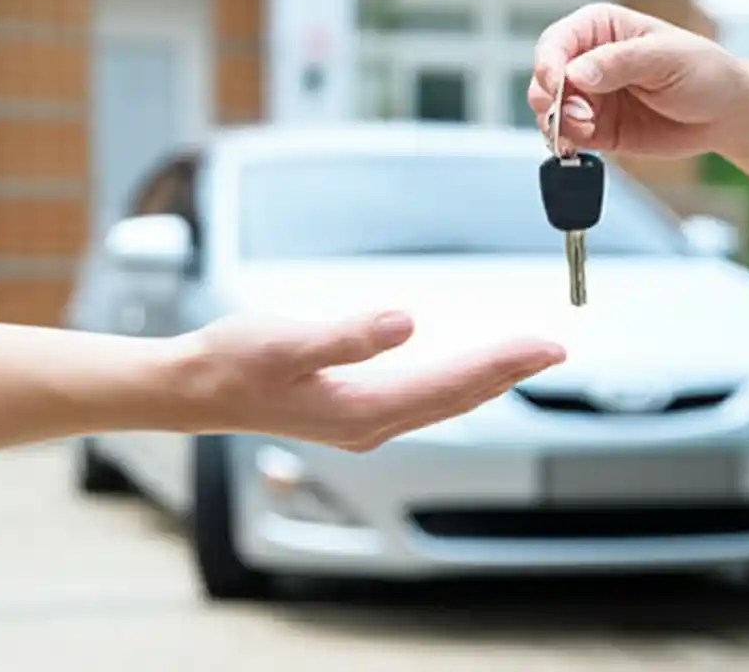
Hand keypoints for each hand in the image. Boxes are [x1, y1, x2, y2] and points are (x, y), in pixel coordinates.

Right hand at [169, 311, 565, 451]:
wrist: (194, 390)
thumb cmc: (233, 362)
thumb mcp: (286, 340)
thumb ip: (347, 334)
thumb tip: (407, 323)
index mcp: (362, 409)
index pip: (451, 384)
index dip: (503, 364)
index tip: (548, 346)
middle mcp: (371, 425)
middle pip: (456, 399)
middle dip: (507, 373)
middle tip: (554, 349)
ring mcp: (362, 424)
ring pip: (441, 403)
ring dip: (485, 381)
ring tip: (524, 360)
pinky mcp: (352, 413)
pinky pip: (421, 400)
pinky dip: (454, 383)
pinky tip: (464, 373)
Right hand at [529, 2, 747, 157]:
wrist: (723, 114)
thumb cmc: (703, 72)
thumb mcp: (665, 58)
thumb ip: (620, 62)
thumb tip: (576, 73)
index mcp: (601, 29)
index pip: (557, 41)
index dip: (549, 62)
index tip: (556, 83)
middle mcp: (587, 62)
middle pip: (544, 78)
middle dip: (551, 99)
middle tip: (579, 114)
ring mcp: (589, 97)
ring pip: (548, 110)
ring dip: (559, 123)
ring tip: (589, 128)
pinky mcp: (594, 129)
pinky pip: (565, 136)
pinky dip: (568, 142)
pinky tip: (586, 141)